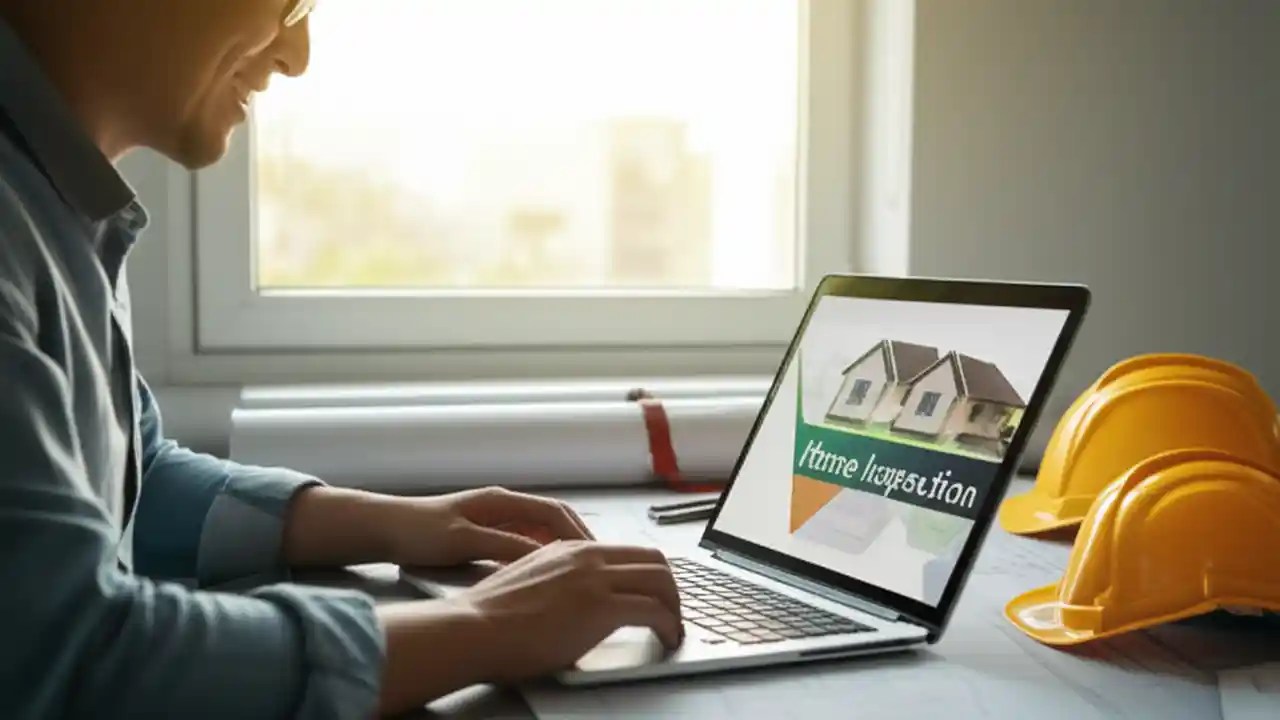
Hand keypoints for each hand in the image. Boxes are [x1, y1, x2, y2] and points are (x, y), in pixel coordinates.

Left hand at [382, 486, 595, 567]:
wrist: (384, 528)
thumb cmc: (420, 532)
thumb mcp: (465, 542)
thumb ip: (505, 547)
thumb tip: (547, 557)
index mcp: (502, 502)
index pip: (555, 512)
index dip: (579, 533)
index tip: (597, 555)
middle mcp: (502, 506)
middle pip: (553, 520)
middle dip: (577, 541)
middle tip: (598, 567)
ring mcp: (494, 520)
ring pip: (539, 533)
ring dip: (560, 550)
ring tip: (578, 575)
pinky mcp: (484, 535)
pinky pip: (523, 543)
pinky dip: (539, 557)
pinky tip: (543, 577)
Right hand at [457, 540, 683, 682]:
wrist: (475, 628)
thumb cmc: (490, 615)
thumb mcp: (529, 578)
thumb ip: (558, 580)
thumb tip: (573, 600)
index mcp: (571, 548)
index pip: (627, 550)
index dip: (649, 573)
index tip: (654, 593)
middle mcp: (588, 556)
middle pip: (653, 559)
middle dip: (670, 587)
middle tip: (672, 611)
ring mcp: (596, 579)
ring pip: (661, 580)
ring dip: (674, 606)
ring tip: (673, 629)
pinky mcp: (602, 608)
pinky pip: (654, 611)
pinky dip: (669, 626)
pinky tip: (666, 639)